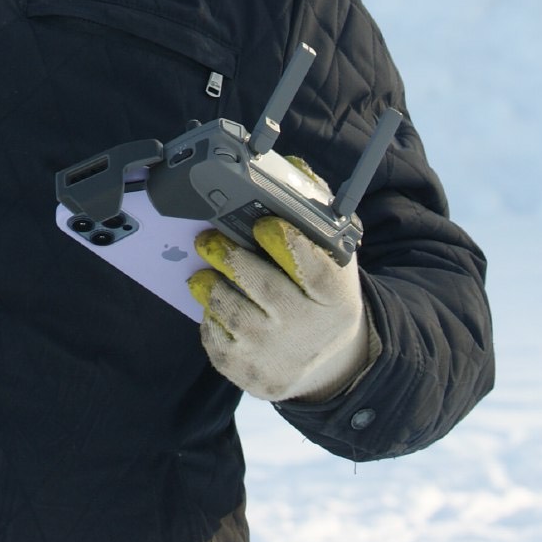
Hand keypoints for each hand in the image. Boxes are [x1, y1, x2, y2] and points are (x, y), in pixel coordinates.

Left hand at [188, 197, 374, 402]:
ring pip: (226, 307)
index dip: (283, 240)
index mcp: (334, 295)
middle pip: (256, 283)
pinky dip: (209, 315)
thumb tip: (291, 168)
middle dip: (225, 254)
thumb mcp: (334, 257)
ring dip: (209, 284)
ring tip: (208, 271)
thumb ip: (315, 211)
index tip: (262, 223)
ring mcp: (275, 354)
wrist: (330, 364)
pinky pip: (212, 334)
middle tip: (207, 238)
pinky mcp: (247, 373)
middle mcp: (306, 328)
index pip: (311, 266)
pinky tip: (218, 304)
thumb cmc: (322, 295)